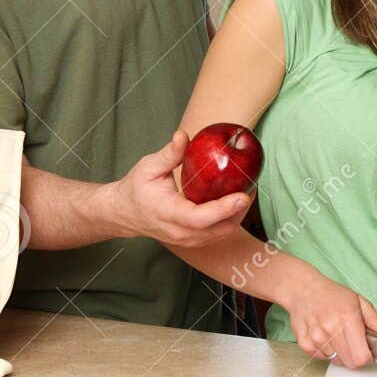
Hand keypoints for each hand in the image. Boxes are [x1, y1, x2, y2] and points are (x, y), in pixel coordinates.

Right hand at [102, 130, 251, 247]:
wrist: (124, 213)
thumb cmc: (136, 189)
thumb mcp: (148, 167)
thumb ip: (169, 154)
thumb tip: (183, 135)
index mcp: (168, 213)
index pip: (200, 217)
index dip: (224, 208)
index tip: (243, 195)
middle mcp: (180, 232)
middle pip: (219, 229)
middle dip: (240, 210)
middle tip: (252, 187)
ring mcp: (187, 241)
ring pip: (222, 234)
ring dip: (238, 216)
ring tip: (247, 193)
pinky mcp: (193, 241)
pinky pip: (218, 234)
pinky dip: (230, 220)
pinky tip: (236, 203)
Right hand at [283, 268, 376, 368]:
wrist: (303, 289)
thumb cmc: (333, 295)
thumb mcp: (359, 302)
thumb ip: (376, 321)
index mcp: (347, 319)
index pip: (361, 357)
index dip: (367, 357)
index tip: (367, 350)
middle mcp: (330, 329)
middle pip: (350, 363)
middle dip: (355, 357)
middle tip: (352, 343)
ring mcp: (316, 337)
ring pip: (335, 361)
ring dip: (339, 353)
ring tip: (336, 336)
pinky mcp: (304, 343)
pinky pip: (321, 358)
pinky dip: (325, 352)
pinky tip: (325, 337)